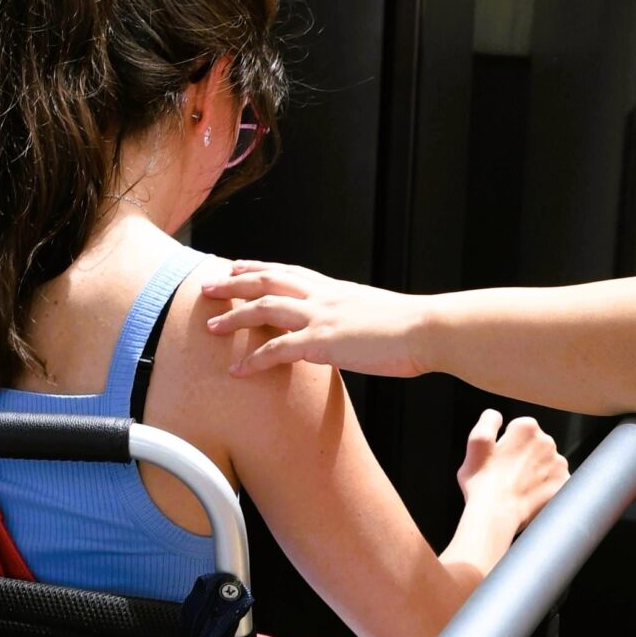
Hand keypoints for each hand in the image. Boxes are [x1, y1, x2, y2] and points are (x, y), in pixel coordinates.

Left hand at [202, 261, 427, 377]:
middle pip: (267, 281)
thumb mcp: (375, 314)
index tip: (237, 265)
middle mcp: (323, 296)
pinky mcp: (323, 342)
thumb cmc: (411, 328)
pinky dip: (254, 361)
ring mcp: (321, 317)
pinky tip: (238, 371)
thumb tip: (349, 330)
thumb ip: (354, 318)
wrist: (428, 329)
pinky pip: (278, 351)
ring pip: (264, 309)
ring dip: (234, 317)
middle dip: (233, 283)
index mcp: (336, 289)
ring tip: (210, 327)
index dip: (260, 267)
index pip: (289, 271)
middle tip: (207, 286)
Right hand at [456, 410, 567, 528]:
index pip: (518, 429)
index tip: (499, 459)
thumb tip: (496, 416)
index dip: (506, 444)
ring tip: (517, 486)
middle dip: (523, 456)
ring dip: (534, 471)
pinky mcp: (564, 483)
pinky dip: (544, 486)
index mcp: (526, 427)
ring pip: (545, 463)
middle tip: (506, 474)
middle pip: (534, 445)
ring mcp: (559, 463)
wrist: (496, 515)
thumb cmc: (482, 482)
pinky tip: (529, 494)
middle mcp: (547, 441)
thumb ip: (488, 420)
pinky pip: (555, 480)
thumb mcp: (476, 443)